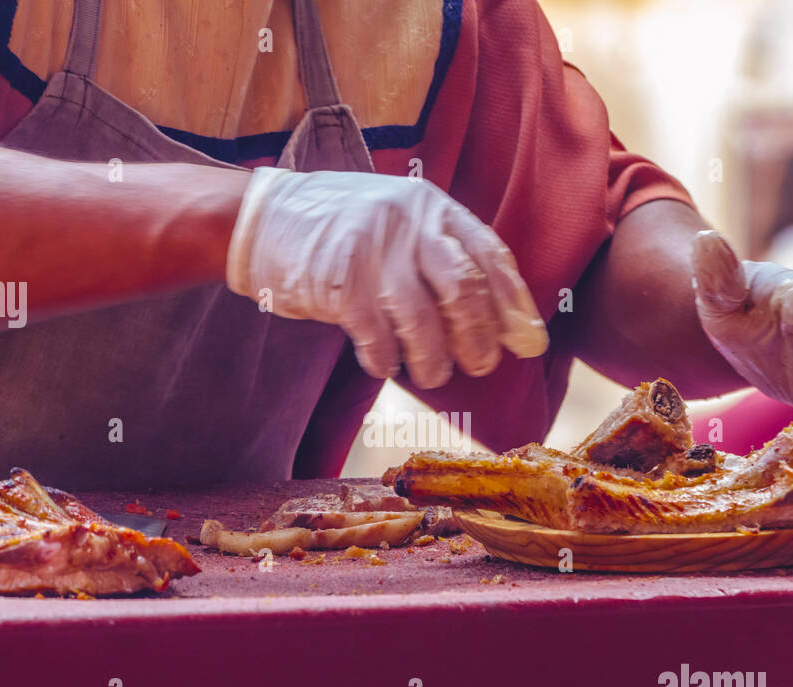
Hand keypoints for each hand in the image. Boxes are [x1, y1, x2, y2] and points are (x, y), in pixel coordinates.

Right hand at [226, 167, 548, 388]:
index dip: (514, 305)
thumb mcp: (399, 222)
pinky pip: (378, 337)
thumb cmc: (342, 230)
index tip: (529, 343)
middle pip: (464, 290)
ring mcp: (373, 253)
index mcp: (431, 206)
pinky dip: (387, 360)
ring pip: (424, 320)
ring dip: (435, 359)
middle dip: (480, 338)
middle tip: (482, 366)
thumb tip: (501, 320)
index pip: (490, 256)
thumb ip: (443, 257)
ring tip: (435, 375)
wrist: (263, 218)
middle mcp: (407, 223)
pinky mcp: (339, 284)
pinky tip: (385, 366)